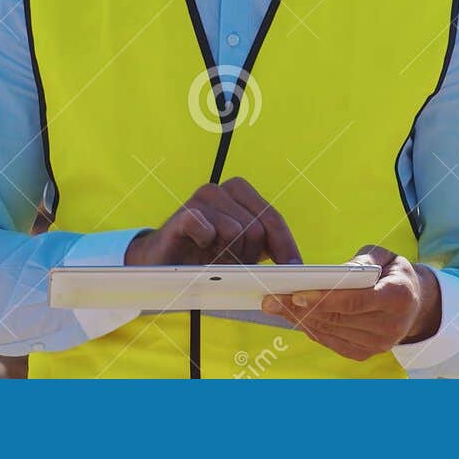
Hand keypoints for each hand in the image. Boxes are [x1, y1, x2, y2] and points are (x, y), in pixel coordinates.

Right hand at [124, 177, 300, 265]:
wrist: (163, 262)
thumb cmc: (206, 255)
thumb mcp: (241, 250)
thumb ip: (265, 249)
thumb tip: (295, 267)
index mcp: (242, 193)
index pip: (273, 219)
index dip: (286, 246)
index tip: (295, 269)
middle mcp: (224, 189)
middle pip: (257, 229)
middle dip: (248, 256)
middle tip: (230, 264)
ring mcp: (203, 198)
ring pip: (236, 231)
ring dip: (226, 255)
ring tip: (211, 257)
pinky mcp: (184, 212)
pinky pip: (210, 229)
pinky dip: (207, 244)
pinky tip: (198, 246)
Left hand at [261, 245, 440, 360]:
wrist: (414, 303)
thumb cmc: (394, 273)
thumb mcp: (385, 256)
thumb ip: (362, 261)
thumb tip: (334, 274)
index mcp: (398, 298)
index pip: (356, 301)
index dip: (325, 299)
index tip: (296, 294)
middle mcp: (390, 327)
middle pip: (337, 318)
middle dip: (300, 308)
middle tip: (271, 298)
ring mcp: (377, 345)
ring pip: (330, 332)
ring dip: (299, 319)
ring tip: (274, 305)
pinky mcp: (364, 354)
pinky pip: (331, 341)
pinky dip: (309, 328)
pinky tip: (292, 316)